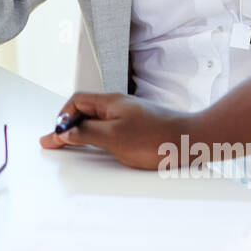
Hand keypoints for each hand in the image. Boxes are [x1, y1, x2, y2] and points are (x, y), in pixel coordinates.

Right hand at [39, 92, 188, 168]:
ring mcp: (132, 117)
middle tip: (58, 142)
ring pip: (100, 121)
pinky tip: (103, 149)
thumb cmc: (158, 139)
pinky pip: (113, 130)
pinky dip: (101, 138)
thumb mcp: (114, 138)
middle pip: (86, 110)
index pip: (77, 102)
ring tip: (74, 146)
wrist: (194, 142)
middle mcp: (120, 106)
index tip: (56, 136)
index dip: (63, 117)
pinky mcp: (142, 130)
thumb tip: (66, 132)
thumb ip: (87, 134)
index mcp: (111, 102)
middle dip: (70, 125)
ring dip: (85, 133)